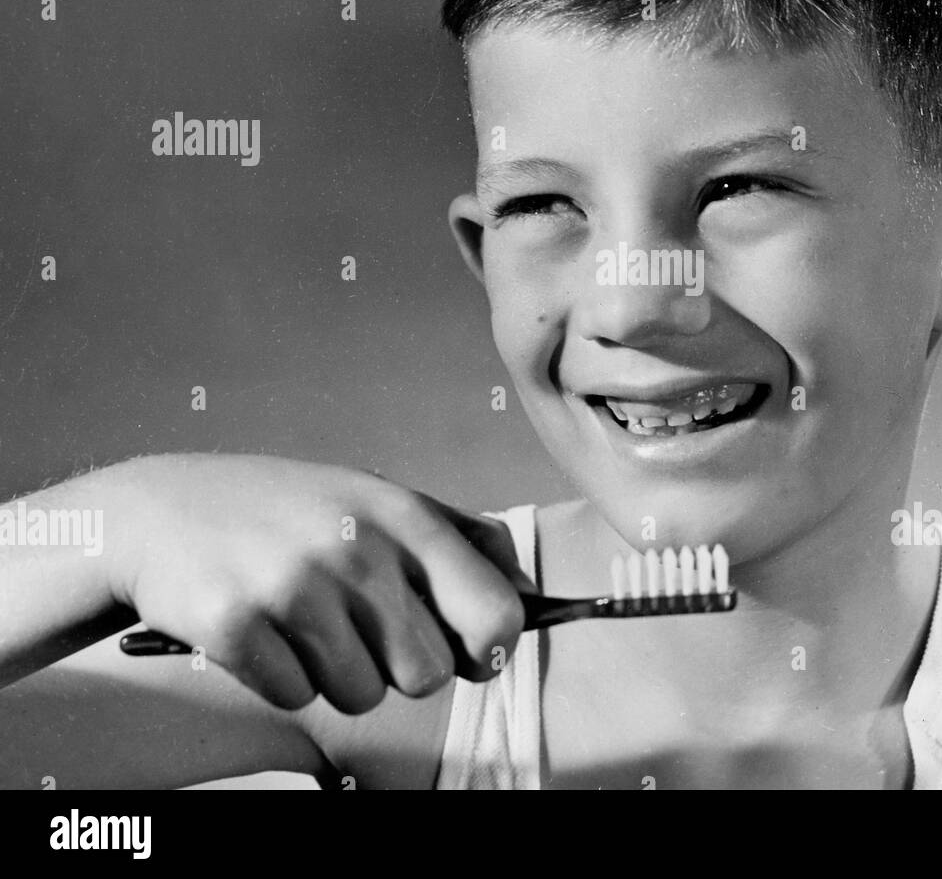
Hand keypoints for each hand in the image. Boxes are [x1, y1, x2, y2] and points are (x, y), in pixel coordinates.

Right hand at [106, 454, 532, 714]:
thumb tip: (528, 597)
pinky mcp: (236, 625)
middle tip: (355, 624)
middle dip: (396, 664)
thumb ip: (459, 541)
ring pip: (361, 695)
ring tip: (301, 617)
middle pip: (427, 675)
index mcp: (405, 515)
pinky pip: (296, 697)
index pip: (494, 615)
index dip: (486, 649)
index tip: (465, 650)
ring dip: (334, 671)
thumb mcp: (380, 498)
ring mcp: (294, 586)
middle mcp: (356, 547)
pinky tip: (261, 628)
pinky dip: (281, 677)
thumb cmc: (289, 510)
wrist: (160, 508)